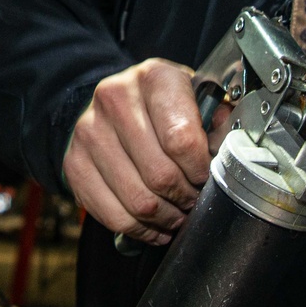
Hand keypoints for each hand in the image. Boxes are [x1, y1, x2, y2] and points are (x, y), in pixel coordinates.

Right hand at [63, 58, 213, 243]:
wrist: (112, 103)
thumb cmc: (162, 105)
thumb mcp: (195, 99)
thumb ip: (216, 123)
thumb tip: (231, 155)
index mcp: (154, 78)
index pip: (182, 139)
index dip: (200, 169)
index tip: (205, 177)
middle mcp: (116, 99)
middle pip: (159, 174)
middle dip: (185, 197)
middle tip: (193, 201)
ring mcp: (90, 132)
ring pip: (138, 200)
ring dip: (165, 217)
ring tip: (176, 214)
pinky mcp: (74, 163)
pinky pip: (112, 214)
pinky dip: (139, 229)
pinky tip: (154, 225)